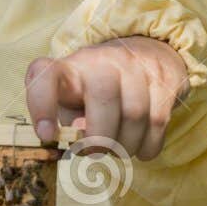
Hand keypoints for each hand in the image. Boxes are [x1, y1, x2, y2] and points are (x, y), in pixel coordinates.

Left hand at [26, 36, 188, 159]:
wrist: (145, 54)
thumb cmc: (95, 89)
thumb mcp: (72, 100)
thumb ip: (69, 122)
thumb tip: (80, 142)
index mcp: (69, 68)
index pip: (45, 76)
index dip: (42, 105)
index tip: (46, 135)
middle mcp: (101, 61)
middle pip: (103, 98)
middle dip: (99, 138)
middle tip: (94, 152)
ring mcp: (136, 66)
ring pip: (134, 114)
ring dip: (124, 146)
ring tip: (118, 149)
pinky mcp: (164, 79)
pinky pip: (157, 122)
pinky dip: (147, 146)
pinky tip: (139, 147)